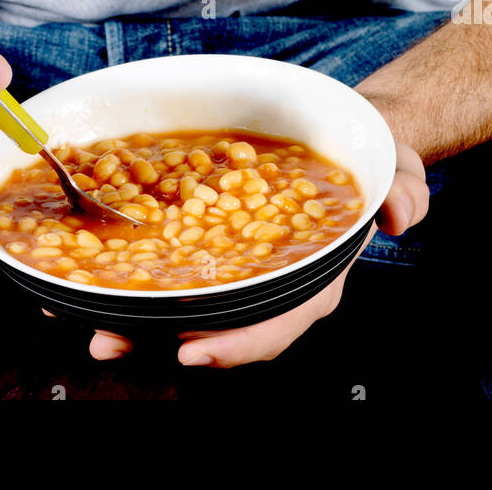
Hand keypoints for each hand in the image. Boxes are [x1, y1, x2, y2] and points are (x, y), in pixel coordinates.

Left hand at [43, 141, 428, 366]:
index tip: (194, 353)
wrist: (350, 138)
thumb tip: (401, 216)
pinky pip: (174, 264)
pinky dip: (135, 272)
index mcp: (314, 277)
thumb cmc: (372, 163)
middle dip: (161, 340)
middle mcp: (271, 282)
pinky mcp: (214, 239)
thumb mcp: (399, 167)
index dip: (237, 346)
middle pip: (215, 327)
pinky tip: (96, 269)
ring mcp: (239, 264)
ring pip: (184, 304)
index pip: (277, 324)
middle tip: (111, 339)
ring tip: (87, 319)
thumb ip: (405, 190)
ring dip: (135, 315)